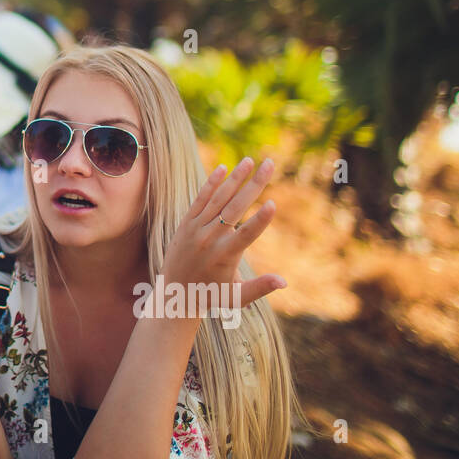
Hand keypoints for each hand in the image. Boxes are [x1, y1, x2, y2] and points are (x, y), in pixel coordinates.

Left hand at [159, 157, 284, 313]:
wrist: (174, 292)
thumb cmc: (212, 296)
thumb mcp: (237, 298)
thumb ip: (259, 288)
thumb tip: (284, 282)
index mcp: (225, 257)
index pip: (246, 235)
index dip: (260, 220)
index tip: (273, 203)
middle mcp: (210, 239)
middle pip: (235, 208)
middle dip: (254, 185)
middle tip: (270, 165)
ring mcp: (196, 228)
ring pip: (218, 199)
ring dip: (235, 178)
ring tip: (251, 160)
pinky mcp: (186, 223)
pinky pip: (200, 200)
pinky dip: (211, 184)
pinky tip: (223, 168)